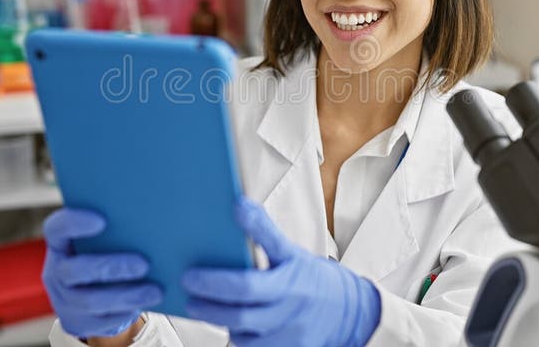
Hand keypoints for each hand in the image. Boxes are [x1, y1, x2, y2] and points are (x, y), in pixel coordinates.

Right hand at [42, 208, 162, 338]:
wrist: (89, 296)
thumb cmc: (102, 255)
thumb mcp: (102, 241)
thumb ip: (114, 230)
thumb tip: (148, 219)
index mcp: (60, 243)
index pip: (57, 229)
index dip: (74, 223)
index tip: (101, 220)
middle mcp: (57, 270)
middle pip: (76, 269)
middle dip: (111, 267)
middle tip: (144, 264)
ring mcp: (64, 299)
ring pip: (91, 300)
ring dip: (126, 295)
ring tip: (155, 291)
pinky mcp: (77, 321)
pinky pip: (100, 320)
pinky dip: (124, 312)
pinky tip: (144, 303)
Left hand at [182, 198, 380, 346]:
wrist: (349, 312)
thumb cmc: (309, 279)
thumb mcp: (292, 253)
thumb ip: (265, 234)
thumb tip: (239, 205)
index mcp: (293, 266)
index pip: (271, 244)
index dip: (252, 229)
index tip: (234, 210)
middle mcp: (293, 297)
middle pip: (244, 297)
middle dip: (210, 291)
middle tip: (188, 282)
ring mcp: (291, 327)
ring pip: (243, 329)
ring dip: (218, 317)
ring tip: (199, 306)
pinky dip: (236, 337)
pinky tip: (225, 324)